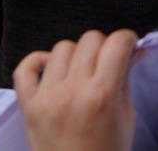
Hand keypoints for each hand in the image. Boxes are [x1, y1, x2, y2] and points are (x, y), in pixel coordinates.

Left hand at [14, 29, 138, 150]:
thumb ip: (125, 80)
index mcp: (102, 95)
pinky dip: (38, 61)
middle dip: (104, 47)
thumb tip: (131, 52)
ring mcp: (48, 97)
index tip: (128, 47)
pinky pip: (26, 67)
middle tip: (106, 63)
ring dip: (76, 55)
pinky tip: (51, 71)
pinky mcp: (29, 106)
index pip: (117, 43)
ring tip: (80, 72)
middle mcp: (73, 92)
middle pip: (90, 39)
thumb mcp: (125, 118)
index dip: (127, 40)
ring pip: (62, 47)